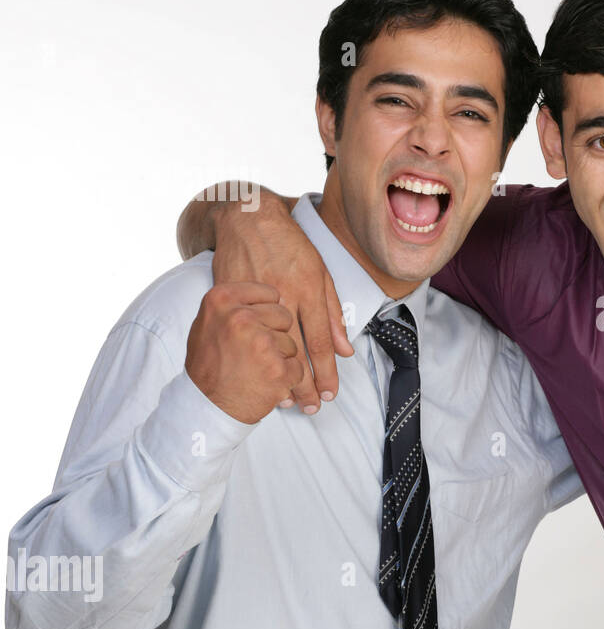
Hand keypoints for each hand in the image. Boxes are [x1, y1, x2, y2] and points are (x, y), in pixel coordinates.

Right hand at [185, 282, 306, 423]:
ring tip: (255, 368)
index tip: (260, 321)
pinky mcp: (278, 368)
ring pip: (292, 343)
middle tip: (254, 351)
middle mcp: (241, 317)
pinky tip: (264, 382)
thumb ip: (234, 304)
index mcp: (222, 299)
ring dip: (280, 358)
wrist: (205, 406)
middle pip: (284, 316)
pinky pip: (297, 367)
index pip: (270, 293)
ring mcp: (261, 342)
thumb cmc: (208, 365)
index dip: (269, 311)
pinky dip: (286, 378)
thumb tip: (263, 291)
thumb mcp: (209, 322)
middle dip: (276, 334)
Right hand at [210, 191, 351, 412]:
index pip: (321, 341)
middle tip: (312, 408)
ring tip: (291, 402)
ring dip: (280, 377)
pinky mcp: (232, 297)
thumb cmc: (291, 246)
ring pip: (269, 349)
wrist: (249, 220)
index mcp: (308, 290)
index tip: (331, 393)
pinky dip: (254, 359)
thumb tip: (346, 350)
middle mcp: (284, 297)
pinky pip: (246, 336)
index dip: (327, 372)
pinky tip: (260, 377)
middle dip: (305, 385)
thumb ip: (334, 313)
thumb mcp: (321, 274)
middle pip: (296, 352)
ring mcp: (255, 299)